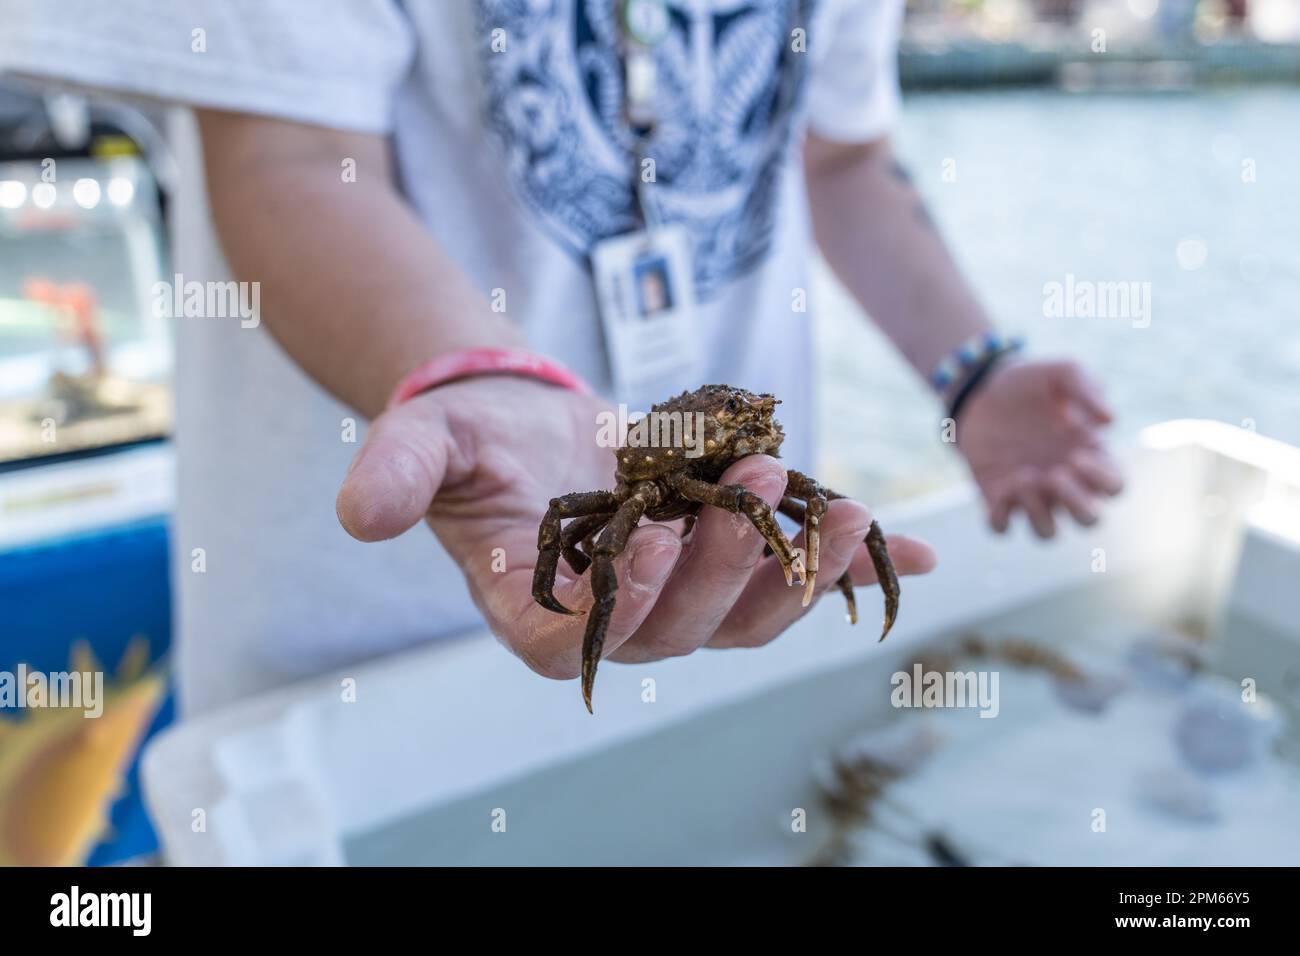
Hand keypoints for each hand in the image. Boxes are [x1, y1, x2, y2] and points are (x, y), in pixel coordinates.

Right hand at [335, 377, 935, 682]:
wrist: (526, 421)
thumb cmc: (472, 436)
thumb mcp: (429, 439)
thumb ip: (398, 472)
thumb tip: (358, 514)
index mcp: (535, 612)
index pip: (581, 637)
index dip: (625, 601)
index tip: (654, 534)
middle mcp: (614, 619)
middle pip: (681, 627)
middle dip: (727, 565)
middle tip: (761, 480)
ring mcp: (676, 598)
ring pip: (746, 615)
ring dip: (801, 574)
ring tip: (851, 513)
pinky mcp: (720, 566)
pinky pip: (786, 578)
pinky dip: (846, 568)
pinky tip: (919, 552)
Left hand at [956, 358, 1123, 537]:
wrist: (981, 387)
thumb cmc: (1031, 381)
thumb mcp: (1063, 373)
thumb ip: (1089, 390)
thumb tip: (1109, 420)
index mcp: (1090, 455)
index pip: (1115, 487)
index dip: (1103, 481)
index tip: (1077, 455)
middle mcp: (1065, 482)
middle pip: (1089, 521)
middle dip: (1077, 506)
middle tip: (1055, 474)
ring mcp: (1031, 493)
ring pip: (1047, 533)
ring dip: (1039, 515)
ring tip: (1024, 477)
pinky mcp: (997, 495)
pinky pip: (1001, 528)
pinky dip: (1001, 518)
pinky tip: (1000, 488)